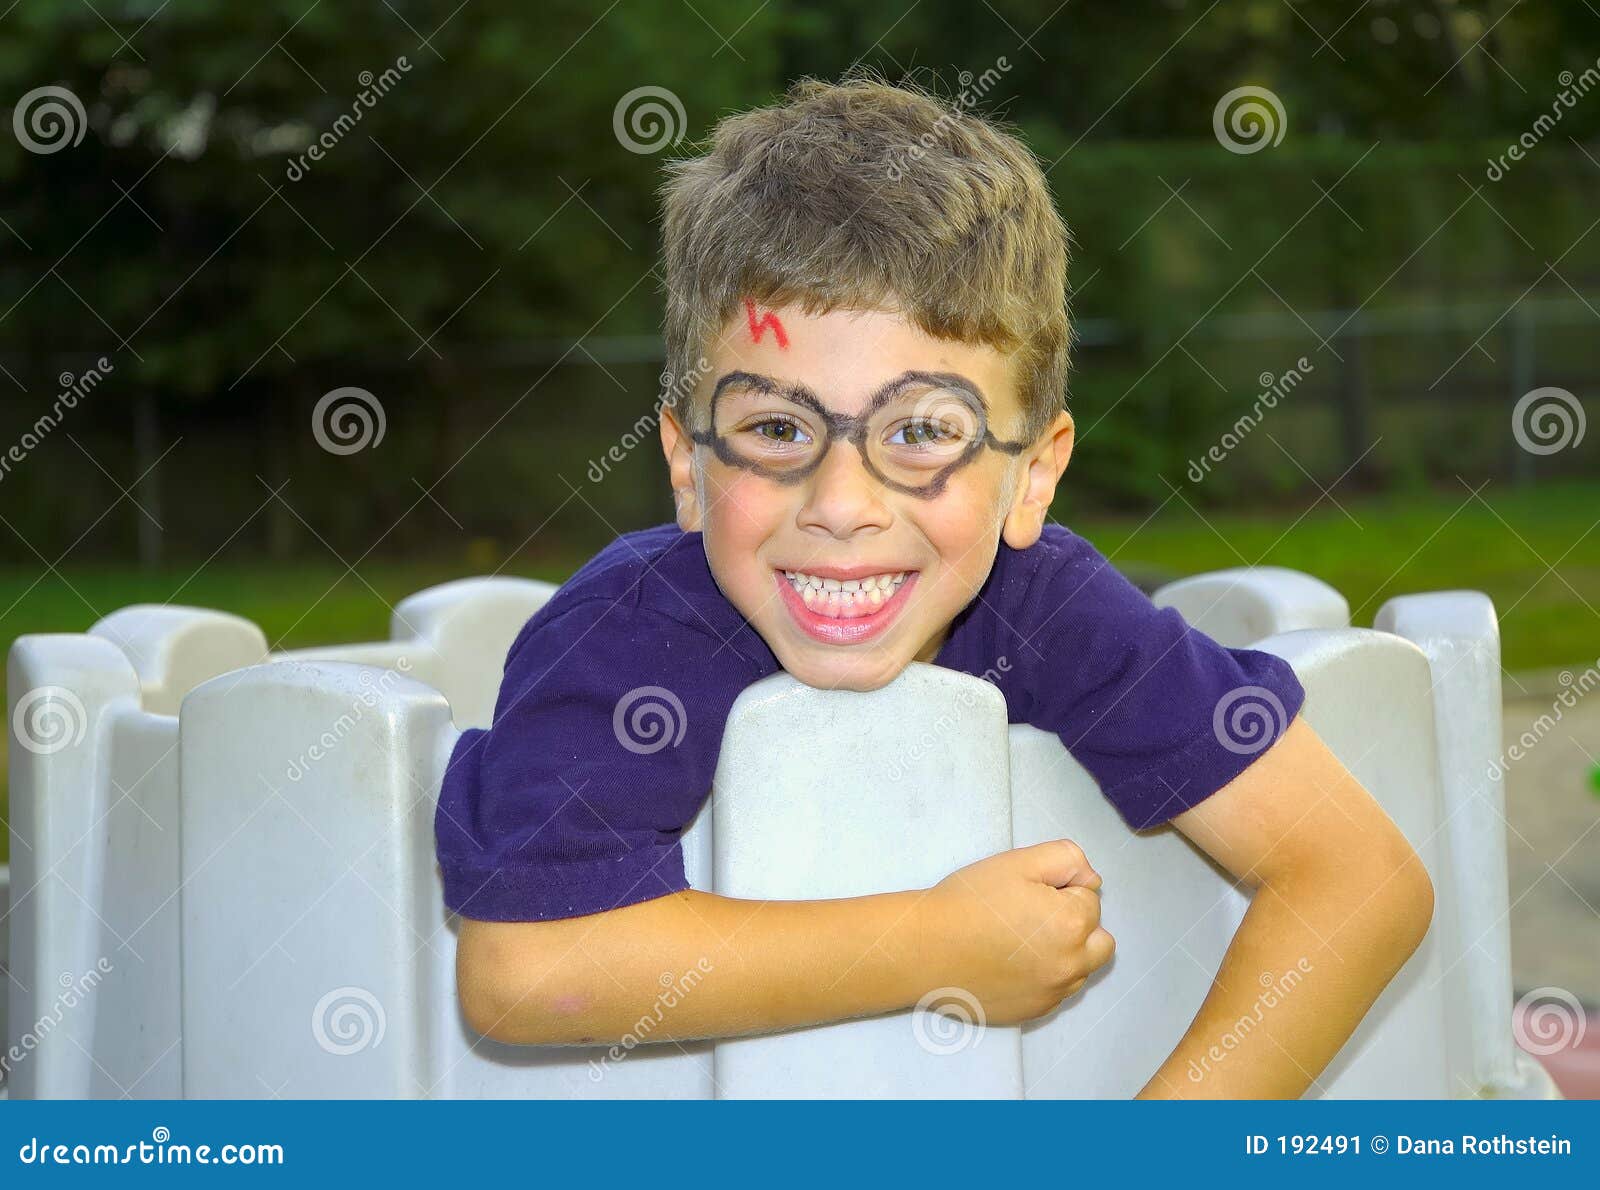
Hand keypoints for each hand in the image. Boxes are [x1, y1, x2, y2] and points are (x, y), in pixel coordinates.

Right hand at [919, 839, 1114, 1025]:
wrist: (923, 949)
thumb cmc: (967, 901)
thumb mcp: (1017, 861)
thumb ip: (1067, 859)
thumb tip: (1091, 880)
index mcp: (1071, 924)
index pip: (1090, 898)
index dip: (1061, 889)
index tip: (1028, 892)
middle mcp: (1071, 965)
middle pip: (1100, 941)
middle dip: (1078, 925)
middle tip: (1035, 916)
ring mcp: (1052, 994)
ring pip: (1080, 969)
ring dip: (1065, 953)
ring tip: (1020, 940)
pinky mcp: (1032, 1013)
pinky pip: (1056, 992)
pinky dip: (1043, 977)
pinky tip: (1010, 964)